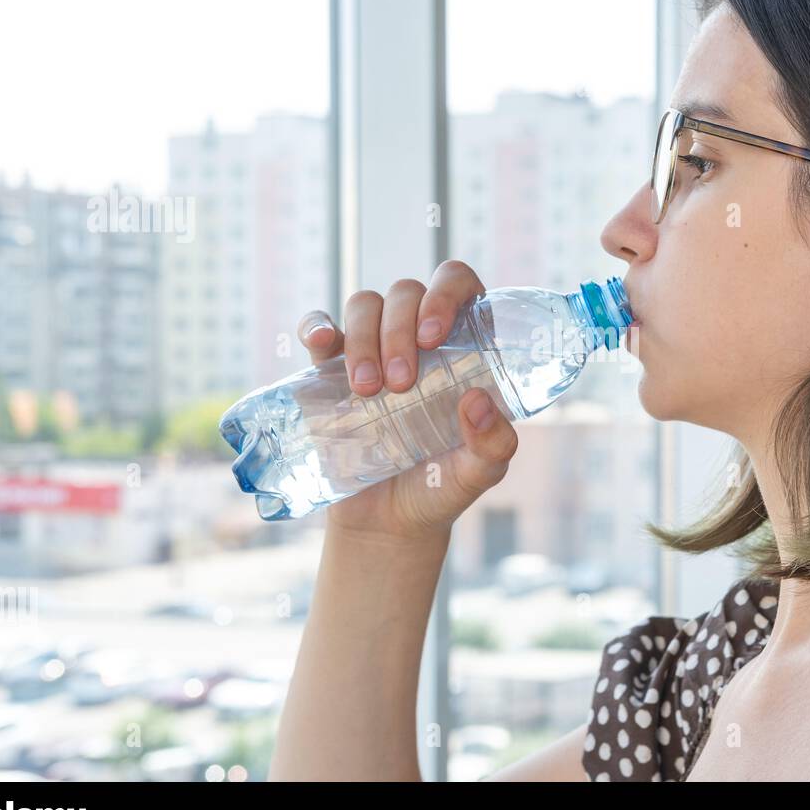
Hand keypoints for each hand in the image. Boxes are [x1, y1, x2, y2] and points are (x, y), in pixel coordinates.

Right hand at [296, 260, 519, 541]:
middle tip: (401, 383)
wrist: (388, 523)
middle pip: (407, 292)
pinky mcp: (331, 371)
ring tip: (367, 391)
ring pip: (365, 304)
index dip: (445, 293)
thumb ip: (493, 442)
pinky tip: (321, 342)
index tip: (432, 334)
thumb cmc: (442, 487)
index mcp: (464, 346)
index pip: (458, 286)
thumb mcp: (479, 472)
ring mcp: (374, 350)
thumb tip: (478, 399)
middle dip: (400, 329)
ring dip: (364, 337)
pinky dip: (316, 326)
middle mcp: (419, 339)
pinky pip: (320, 330)